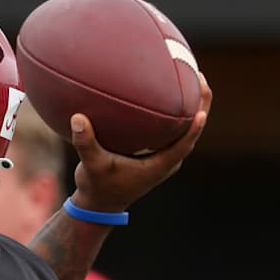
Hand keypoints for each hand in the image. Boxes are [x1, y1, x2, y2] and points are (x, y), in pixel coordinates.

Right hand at [70, 72, 211, 212]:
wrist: (100, 203)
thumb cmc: (97, 186)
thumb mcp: (89, 165)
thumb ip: (85, 143)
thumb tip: (78, 118)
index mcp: (158, 167)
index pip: (183, 146)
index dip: (194, 130)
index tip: (201, 112)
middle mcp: (167, 161)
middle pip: (192, 132)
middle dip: (201, 105)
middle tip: (201, 77)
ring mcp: (164, 157)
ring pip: (186, 129)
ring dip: (193, 105)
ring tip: (194, 76)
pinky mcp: (158, 152)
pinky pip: (174, 129)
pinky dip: (177, 111)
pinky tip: (171, 90)